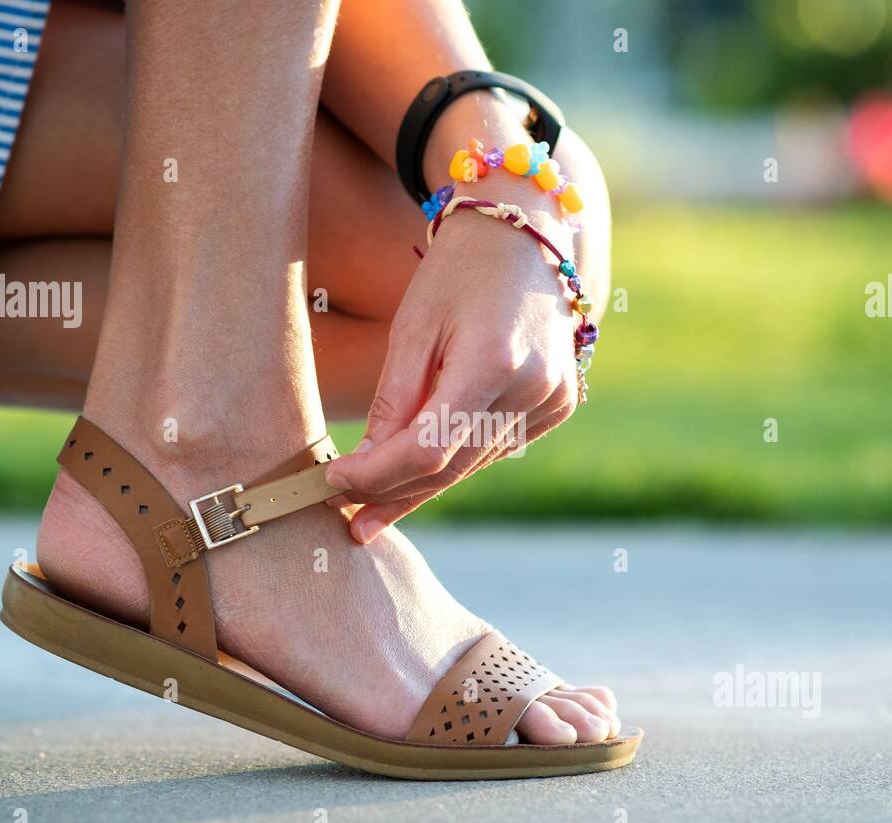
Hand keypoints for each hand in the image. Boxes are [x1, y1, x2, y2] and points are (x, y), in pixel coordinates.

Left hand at [325, 135, 610, 542]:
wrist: (524, 235)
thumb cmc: (457, 272)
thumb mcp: (412, 329)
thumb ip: (392, 403)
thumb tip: (363, 469)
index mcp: (493, 362)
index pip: (427, 450)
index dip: (376, 477)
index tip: (333, 483)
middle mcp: (534, 389)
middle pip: (451, 467)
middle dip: (393, 493)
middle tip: (348, 518)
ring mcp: (554, 400)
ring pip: (472, 466)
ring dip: (420, 486)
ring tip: (371, 508)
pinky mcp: (558, 405)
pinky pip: (495, 449)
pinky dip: (454, 461)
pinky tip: (417, 475)